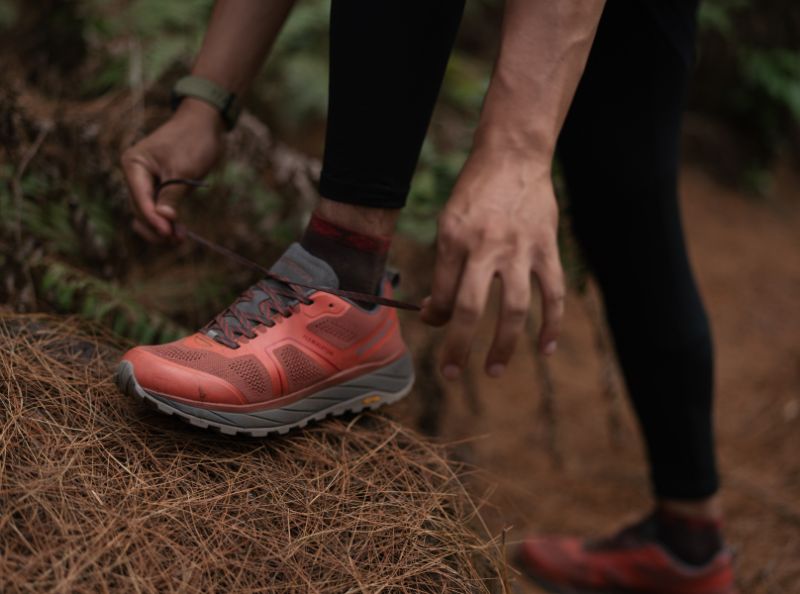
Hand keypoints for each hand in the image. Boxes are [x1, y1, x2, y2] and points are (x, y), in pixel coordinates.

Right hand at [121, 99, 224, 241]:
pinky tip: (179, 231)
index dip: (153, 219)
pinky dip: (166, 221)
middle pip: (140, 210)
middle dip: (158, 227)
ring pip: (147, 213)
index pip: (140, 199)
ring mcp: (145, 182)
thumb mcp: (184, 170)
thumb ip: (172, 195)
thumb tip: (163, 219)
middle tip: (179, 241)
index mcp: (133, 165)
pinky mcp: (158, 187)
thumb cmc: (193, 141)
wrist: (204, 124)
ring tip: (181, 239)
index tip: (169, 234)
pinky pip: (157, 209)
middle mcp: (134, 174)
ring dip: (161, 228)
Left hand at [420, 148, 564, 378]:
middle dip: (458, 346)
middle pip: (470, 309)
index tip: (434, 323)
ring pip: (514, 309)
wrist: (513, 157)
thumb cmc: (474, 194)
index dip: (434, 317)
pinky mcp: (547, 249)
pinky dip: (552, 324)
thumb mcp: (447, 223)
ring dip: (504, 345)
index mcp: (454, 240)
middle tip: (451, 375)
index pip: (441, 293)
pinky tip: (545, 348)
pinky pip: (552, 294)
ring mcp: (520, 250)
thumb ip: (444, 266)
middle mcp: (485, 247)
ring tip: (494, 370)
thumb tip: (434, 312)